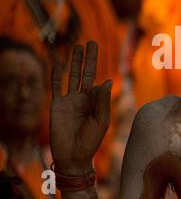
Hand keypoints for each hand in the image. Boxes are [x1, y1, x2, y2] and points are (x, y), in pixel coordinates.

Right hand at [50, 42, 111, 168]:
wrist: (73, 155)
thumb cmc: (91, 141)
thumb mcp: (101, 121)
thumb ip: (102, 102)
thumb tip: (106, 81)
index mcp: (97, 102)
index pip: (99, 81)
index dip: (100, 69)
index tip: (103, 54)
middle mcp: (83, 98)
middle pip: (86, 73)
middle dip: (89, 59)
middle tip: (92, 42)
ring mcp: (69, 100)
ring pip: (72, 76)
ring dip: (74, 61)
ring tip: (78, 46)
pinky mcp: (57, 104)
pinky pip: (56, 86)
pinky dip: (56, 74)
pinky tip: (57, 62)